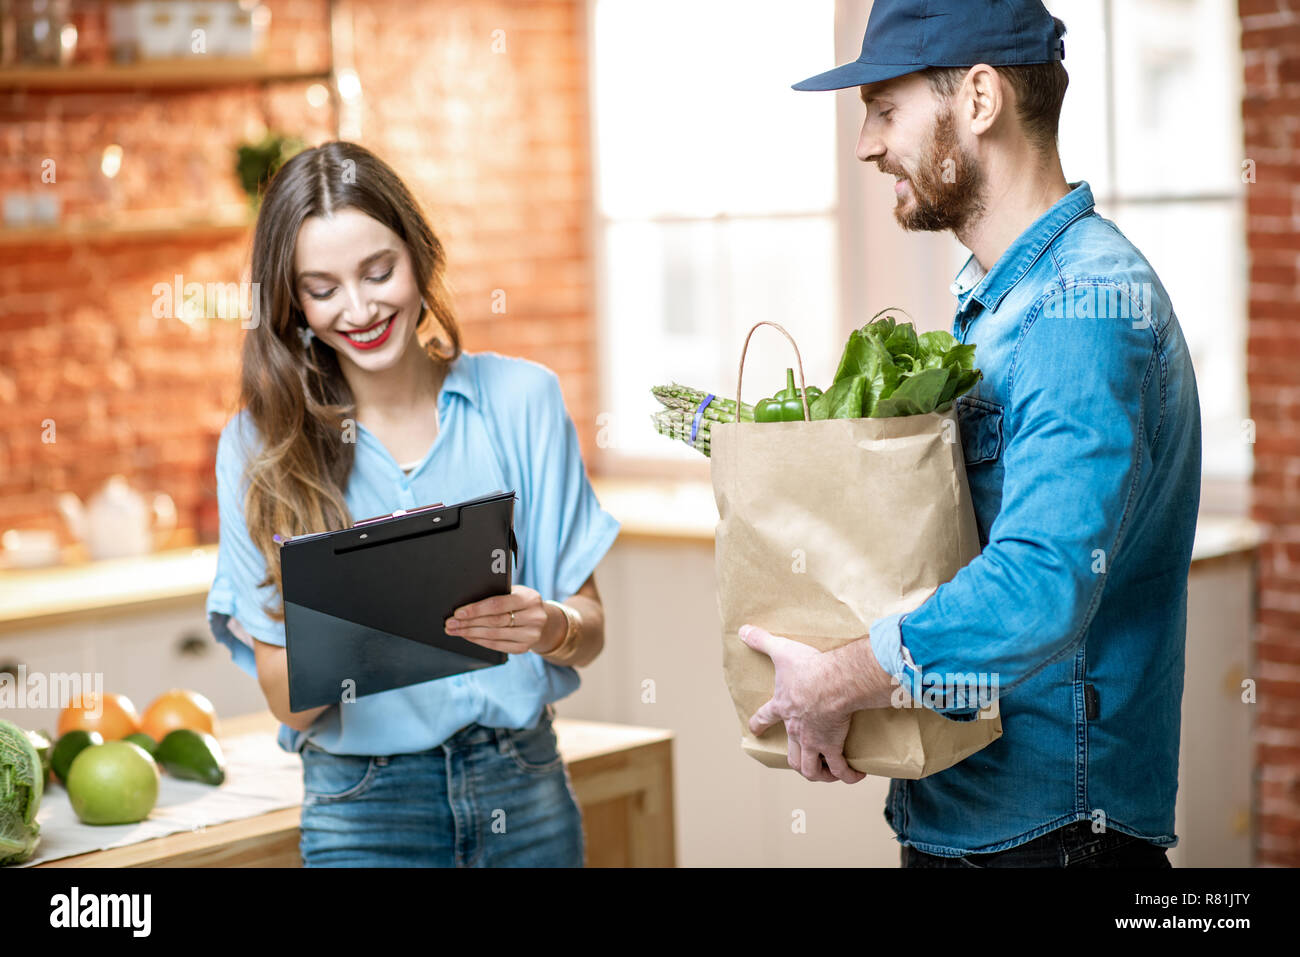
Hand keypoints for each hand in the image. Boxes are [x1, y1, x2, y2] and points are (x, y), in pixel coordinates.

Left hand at [445, 585, 560, 655]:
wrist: (542, 619)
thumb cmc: (520, 602)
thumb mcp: (514, 592)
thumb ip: (497, 595)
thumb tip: (465, 604)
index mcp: (530, 598)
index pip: (498, 604)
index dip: (476, 609)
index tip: (458, 613)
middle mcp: (534, 617)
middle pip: (494, 621)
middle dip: (468, 623)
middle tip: (450, 623)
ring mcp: (531, 635)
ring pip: (494, 635)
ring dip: (470, 634)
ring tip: (455, 630)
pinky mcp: (524, 647)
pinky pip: (497, 646)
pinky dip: (480, 642)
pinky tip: (469, 637)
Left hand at [741, 624, 865, 784]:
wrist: (831, 683)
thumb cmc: (807, 668)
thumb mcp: (781, 650)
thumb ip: (762, 640)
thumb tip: (742, 629)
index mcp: (783, 707)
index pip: (764, 717)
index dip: (759, 724)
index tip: (756, 731)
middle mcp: (796, 729)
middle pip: (791, 755)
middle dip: (797, 762)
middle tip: (807, 762)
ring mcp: (813, 740)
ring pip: (810, 768)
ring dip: (818, 774)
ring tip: (829, 773)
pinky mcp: (833, 745)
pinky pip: (839, 768)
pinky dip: (847, 775)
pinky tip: (855, 776)